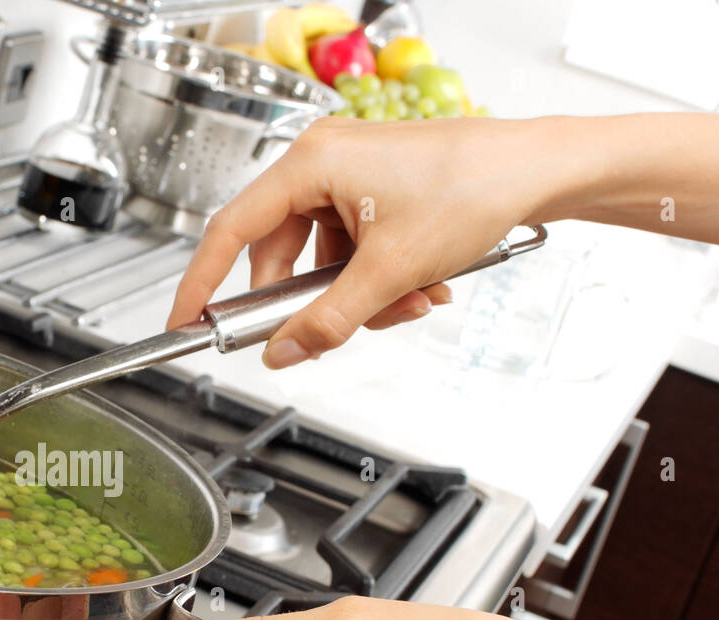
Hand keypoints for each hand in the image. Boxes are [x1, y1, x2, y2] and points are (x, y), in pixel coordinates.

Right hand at [167, 117, 553, 368]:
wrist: (538, 171)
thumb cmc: (471, 188)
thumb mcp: (389, 272)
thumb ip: (326, 321)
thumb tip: (282, 354)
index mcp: (310, 164)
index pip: (230, 232)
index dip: (200, 282)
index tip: (184, 320)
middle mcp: (322, 164)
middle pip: (280, 255)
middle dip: (311, 302)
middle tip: (324, 334)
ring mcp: (349, 179)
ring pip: (322, 261)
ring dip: (355, 297)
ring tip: (404, 304)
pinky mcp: (374, 194)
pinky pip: (351, 253)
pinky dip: (376, 281)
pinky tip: (415, 290)